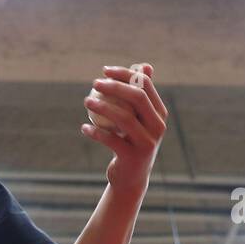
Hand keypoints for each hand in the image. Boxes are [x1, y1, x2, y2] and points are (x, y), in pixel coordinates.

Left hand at [81, 63, 167, 192]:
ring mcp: (148, 142)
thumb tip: (143, 66)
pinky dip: (95, 132)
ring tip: (85, 102)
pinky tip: (84, 127)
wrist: (131, 177)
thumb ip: (141, 94)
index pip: (145, 85)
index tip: (104, 71)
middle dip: (114, 86)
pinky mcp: (134, 156)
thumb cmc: (131, 142)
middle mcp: (158, 126)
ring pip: (124, 118)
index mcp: (160, 113)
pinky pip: (111, 140)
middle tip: (94, 84)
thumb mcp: (139, 119)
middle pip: (137, 98)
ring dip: (102, 107)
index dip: (124, 74)